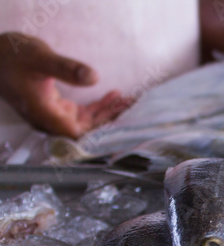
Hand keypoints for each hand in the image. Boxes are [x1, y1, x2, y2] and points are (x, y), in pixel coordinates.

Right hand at [0, 33, 129, 137]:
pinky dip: (100, 108)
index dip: (105, 135)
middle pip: (89, 131)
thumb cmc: (12, 55)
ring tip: (130, 101)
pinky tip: (114, 97)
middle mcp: (51, 121)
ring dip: (109, 114)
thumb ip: (66, 69)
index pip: (81, 136)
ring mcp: (54, 116)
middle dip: (114, 122)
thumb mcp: (41, 58)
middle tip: (136, 108)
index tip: (127, 127)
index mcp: (46, 115)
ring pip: (89, 123)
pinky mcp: (56, 108)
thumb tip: (94, 77)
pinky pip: (83, 115)